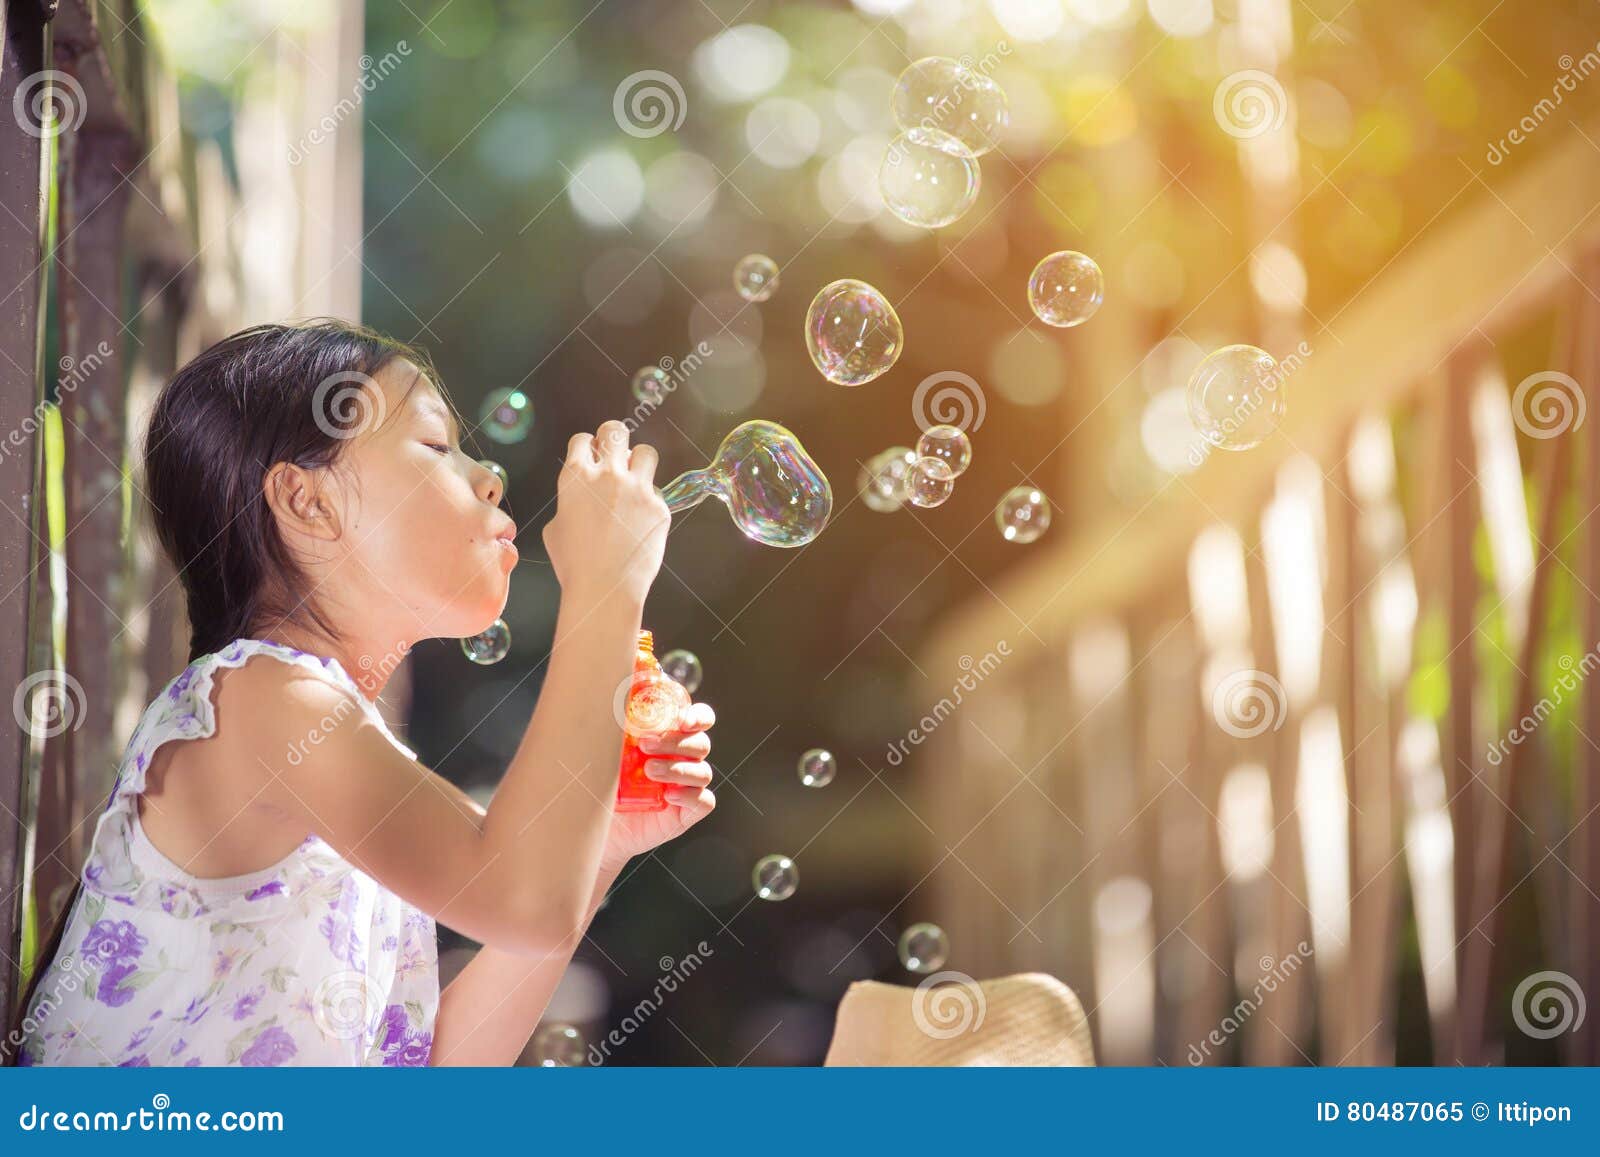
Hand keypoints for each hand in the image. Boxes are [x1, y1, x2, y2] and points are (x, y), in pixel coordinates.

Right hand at [543, 420, 669, 606]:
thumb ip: (570, 503)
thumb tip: (579, 499)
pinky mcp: (659, 506)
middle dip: (614, 438)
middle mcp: (608, 475)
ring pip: (646, 452)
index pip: (583, 439)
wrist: (605, 587)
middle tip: (616, 453)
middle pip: (615, 431)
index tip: (591, 456)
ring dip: (639, 462)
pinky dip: (649, 502)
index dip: (587, 447)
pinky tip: (640, 522)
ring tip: (635, 480)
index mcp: (576, 477)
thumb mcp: (556, 528)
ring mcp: (637, 489)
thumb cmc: (575, 563)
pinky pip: (657, 492)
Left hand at [599, 702, 716, 873]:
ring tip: (650, 771)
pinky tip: (669, 796)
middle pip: (700, 744)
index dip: (699, 717)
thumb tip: (609, 695)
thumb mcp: (602, 749)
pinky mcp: (685, 813)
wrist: (593, 823)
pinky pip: (704, 802)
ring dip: (679, 768)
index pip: (699, 721)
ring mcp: (685, 787)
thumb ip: (612, 725)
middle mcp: (682, 760)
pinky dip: (691, 796)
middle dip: (676, 742)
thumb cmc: (598, 780)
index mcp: (669, 739)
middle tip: (645, 745)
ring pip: (703, 772)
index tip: (683, 719)